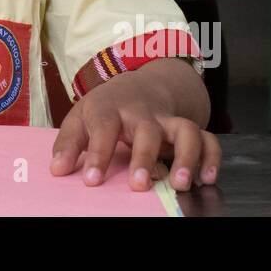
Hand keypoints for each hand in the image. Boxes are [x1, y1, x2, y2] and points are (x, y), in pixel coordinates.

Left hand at [50, 60, 219, 192]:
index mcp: (110, 109)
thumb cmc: (105, 109)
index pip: (103, 127)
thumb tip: (57, 170)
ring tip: (180, 183)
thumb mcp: (80, 119)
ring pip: (186, 130)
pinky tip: (207, 179)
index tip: (92, 180)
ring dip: (186, 156)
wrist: (138, 85)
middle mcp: (142, 114)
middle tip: (139, 185)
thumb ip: (69, 144)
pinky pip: (208, 138)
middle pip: (147, 129)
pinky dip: (212, 157)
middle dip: (144, 157)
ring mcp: (168, 121)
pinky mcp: (188, 128)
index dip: (98, 154)